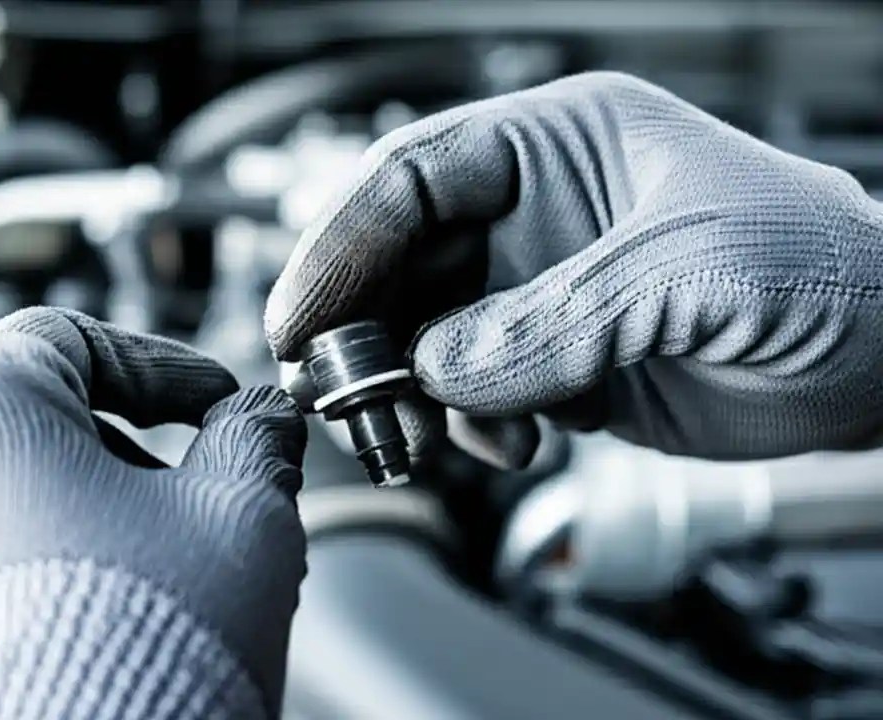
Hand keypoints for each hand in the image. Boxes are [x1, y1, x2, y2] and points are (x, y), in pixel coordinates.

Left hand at [0, 308, 305, 718]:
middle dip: (132, 454)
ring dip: (85, 520)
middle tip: (201, 499)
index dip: (168, 368)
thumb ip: (255, 444)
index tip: (221, 406)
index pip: (74, 339)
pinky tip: (100, 628)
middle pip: (29, 421)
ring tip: (159, 581)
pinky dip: (33, 579)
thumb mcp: (237, 522)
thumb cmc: (132, 658)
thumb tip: (262, 424)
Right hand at [266, 71, 882, 467]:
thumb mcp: (694, 272)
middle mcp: (534, 213)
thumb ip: (559, 320)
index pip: (411, 177)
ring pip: (424, 335)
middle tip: (338, 393)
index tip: (300, 317)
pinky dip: (465, 427)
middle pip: (398, 260)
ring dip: (407, 391)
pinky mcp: (555, 362)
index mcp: (556, 144)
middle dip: (362, 329)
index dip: (341, 242)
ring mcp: (539, 291)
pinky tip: (510, 445)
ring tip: (422, 436)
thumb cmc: (829, 274)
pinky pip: (470, 394)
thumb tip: (439, 367)